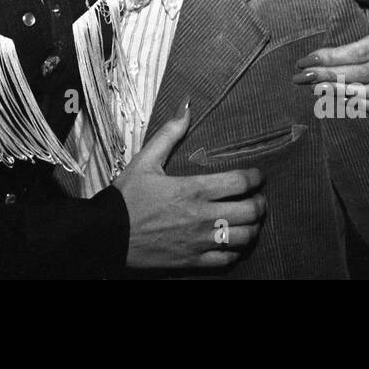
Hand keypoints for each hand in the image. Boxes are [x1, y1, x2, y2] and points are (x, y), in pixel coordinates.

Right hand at [112, 99, 265, 268]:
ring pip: (244, 237)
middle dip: (260, 203)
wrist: (108, 234)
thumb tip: (186, 107)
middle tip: (258, 199)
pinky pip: (227, 259)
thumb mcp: (145, 160)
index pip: (239, 182)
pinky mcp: (193, 260)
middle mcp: (202, 215)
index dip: (255, 178)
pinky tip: (233, 243)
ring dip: (253, 227)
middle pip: (250, 211)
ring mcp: (200, 241)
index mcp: (194, 189)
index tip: (257, 176)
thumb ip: (169, 134)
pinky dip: (236, 251)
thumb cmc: (127, 197)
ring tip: (250, 221)